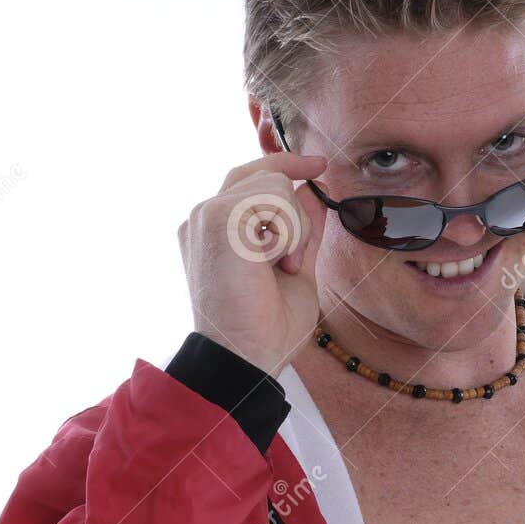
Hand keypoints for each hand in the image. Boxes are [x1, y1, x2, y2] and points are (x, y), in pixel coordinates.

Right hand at [177, 154, 328, 376]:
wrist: (246, 359)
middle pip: (263, 173)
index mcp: (215, 230)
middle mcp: (204, 217)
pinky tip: (273, 263)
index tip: (319, 166)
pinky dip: (290, 231)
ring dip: (294, 229)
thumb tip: (315, 191)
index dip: (285, 164)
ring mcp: (207, 213)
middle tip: (292, 262)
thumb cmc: (267, 330)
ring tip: (279, 269)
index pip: (250, 177)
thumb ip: (302, 230)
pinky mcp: (218, 215)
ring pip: (274, 182)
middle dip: (296, 212)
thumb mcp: (295, 270)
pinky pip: (276, 194)